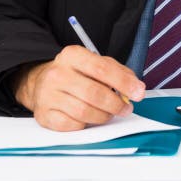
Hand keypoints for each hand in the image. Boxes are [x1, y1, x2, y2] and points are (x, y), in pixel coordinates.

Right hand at [12, 45, 145, 130]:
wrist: (41, 83)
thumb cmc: (76, 74)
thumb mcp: (96, 63)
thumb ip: (118, 72)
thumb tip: (136, 87)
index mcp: (72, 55)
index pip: (102, 69)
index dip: (123, 83)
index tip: (138, 92)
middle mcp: (57, 73)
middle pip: (94, 93)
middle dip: (116, 104)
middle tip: (126, 108)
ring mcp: (48, 95)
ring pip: (84, 111)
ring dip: (103, 116)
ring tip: (109, 113)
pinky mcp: (44, 114)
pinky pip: (72, 125)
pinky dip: (85, 124)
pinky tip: (88, 118)